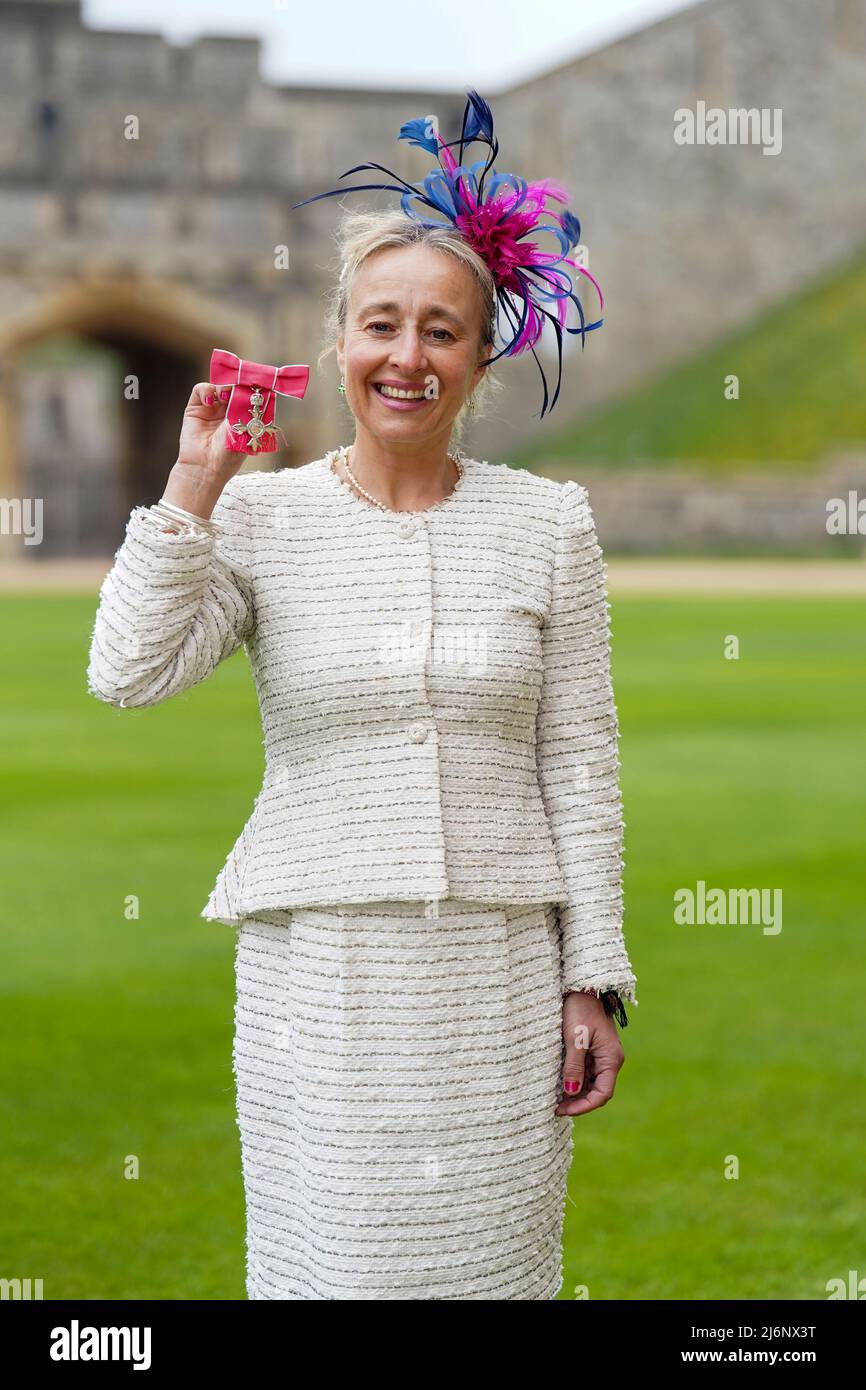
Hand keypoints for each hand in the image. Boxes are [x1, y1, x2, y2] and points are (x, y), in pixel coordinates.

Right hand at [162, 381, 244, 519]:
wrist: (205, 467)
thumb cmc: (228, 455)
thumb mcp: (245, 430)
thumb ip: (248, 409)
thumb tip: (256, 388)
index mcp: (244, 417)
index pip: (250, 395)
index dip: (254, 387)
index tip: (259, 381)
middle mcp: (228, 411)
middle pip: (235, 387)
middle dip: (239, 383)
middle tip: (243, 381)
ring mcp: (212, 408)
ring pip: (219, 385)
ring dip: (224, 386)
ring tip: (226, 396)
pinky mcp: (195, 408)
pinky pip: (201, 389)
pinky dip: (206, 391)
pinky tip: (210, 402)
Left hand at [554, 990, 624, 1116]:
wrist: (582, 986)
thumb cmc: (580, 1009)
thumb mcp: (575, 1039)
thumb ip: (574, 1068)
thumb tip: (571, 1094)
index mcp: (611, 1059)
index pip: (602, 1094)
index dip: (584, 1106)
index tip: (564, 1110)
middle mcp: (609, 1060)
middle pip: (596, 1091)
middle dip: (578, 1101)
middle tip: (556, 1107)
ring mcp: (601, 1055)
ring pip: (590, 1082)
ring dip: (574, 1092)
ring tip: (554, 1097)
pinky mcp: (592, 1049)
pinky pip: (584, 1071)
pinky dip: (573, 1079)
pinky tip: (558, 1082)